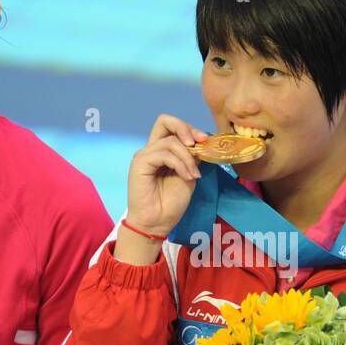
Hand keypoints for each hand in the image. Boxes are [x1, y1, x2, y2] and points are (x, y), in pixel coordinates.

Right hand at [125, 114, 206, 236]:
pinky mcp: (140, 162)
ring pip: (171, 141)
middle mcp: (152, 149)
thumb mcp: (189, 175)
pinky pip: (164, 154)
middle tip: (199, 143)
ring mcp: (145, 155)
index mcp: (162, 151)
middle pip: (164, 121)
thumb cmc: (170, 203)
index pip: (173, 127)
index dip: (190, 129)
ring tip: (193, 175)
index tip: (205, 141)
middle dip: (186, 128)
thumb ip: (192, 158)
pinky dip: (180, 164)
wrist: (157, 223)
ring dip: (188, 157)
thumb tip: (201, 142)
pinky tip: (186, 176)